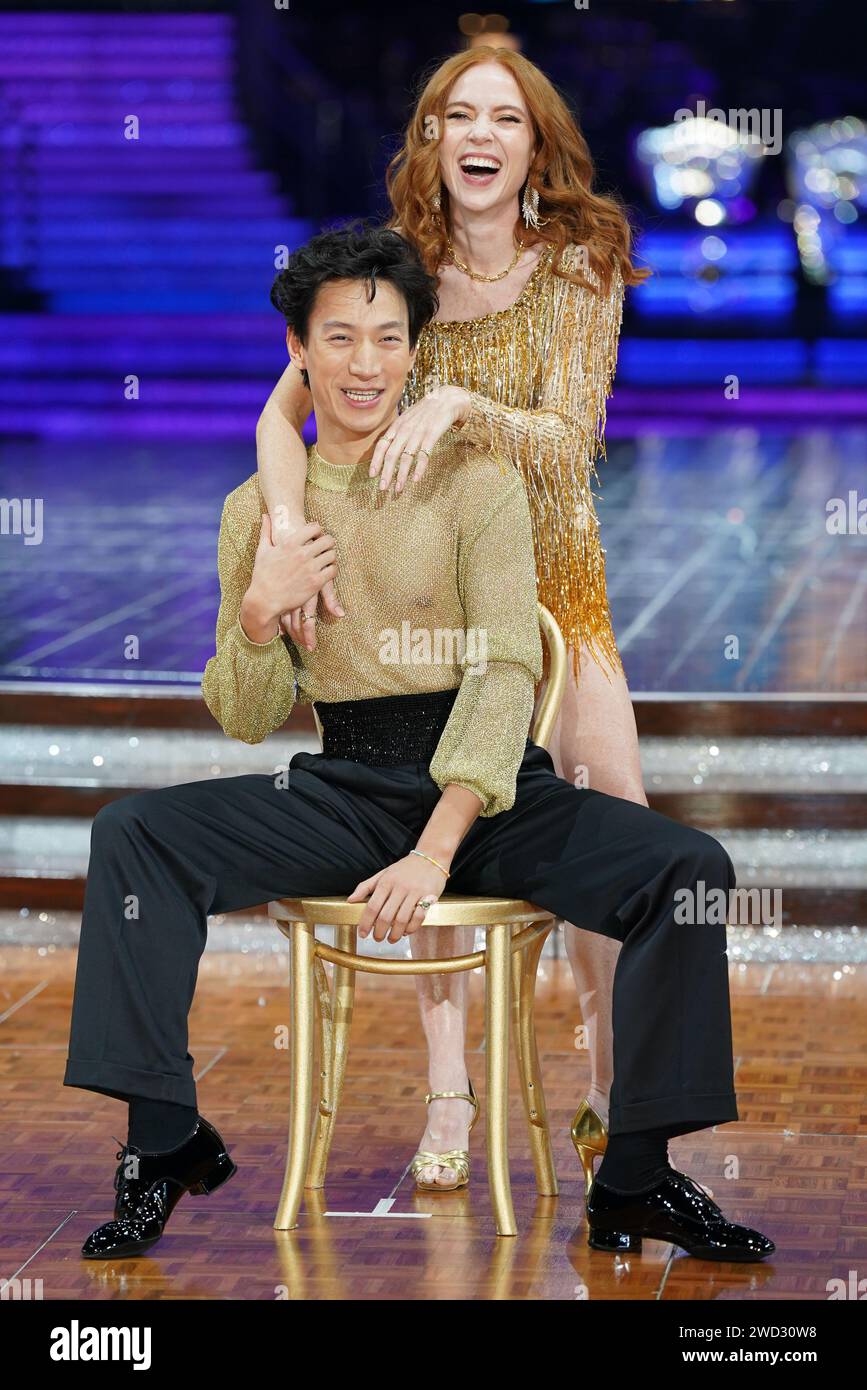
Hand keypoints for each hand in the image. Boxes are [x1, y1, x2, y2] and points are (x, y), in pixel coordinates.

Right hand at [269, 511, 345, 652]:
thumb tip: (266, 515)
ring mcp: (310, 568)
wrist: (265, 599)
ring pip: (332, 555)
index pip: (314, 527)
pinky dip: (332, 569)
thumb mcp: (262, 550)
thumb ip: (266, 531)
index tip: (316, 536)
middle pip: (328, 540)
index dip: (317, 530)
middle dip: (327, 542)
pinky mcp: (316, 582)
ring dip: (331, 556)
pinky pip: (333, 571)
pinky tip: (326, 571)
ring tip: (326, 559)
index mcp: (290, 543)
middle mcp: (302, 554)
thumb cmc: (262, 575)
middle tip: (325, 547)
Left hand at [348, 853, 448, 943]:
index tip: (362, 934)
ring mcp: (415, 892)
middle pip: (386, 916)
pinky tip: (406, 932)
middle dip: (379, 932)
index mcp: (386, 882)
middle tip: (377, 939)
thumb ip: (365, 886)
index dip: (365, 923)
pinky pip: (419, 917)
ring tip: (391, 939)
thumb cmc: (404, 868)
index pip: (372, 907)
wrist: (431, 857)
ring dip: (395, 934)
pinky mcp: (429, 896)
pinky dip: (411, 928)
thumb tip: (350, 900)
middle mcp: (399, 887)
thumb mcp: (383, 874)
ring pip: (402, 920)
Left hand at [368, 386, 471, 493]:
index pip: (382, 445)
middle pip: (391, 454)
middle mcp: (405, 430)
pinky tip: (416, 479)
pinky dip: (419, 468)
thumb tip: (386, 449)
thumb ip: (397, 432)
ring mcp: (418, 432)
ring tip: (398, 489)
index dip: (376, 461)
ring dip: (401, 475)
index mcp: (397, 426)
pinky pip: (424, 454)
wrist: (447, 399)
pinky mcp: (432, 435)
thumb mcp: (408, 419)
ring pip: (406, 457)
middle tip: (382, 488)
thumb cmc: (426, 412)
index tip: (372, 475)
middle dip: (386, 472)